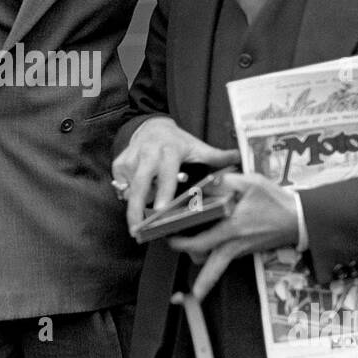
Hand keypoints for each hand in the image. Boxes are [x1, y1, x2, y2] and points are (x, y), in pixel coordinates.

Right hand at [113, 116, 239, 234]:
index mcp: (169, 151)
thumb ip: (216, 155)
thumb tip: (238, 157)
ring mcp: (131, 159)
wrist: (152, 127)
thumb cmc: (177, 142)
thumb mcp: (197, 146)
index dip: (164, 191)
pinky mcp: (119, 164)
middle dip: (137, 208)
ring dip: (136, 205)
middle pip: (141, 185)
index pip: (166, 174)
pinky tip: (136, 198)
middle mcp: (148, 153)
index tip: (162, 210)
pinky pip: (122, 187)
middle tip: (137, 230)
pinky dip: (129, 196)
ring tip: (139, 222)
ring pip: (130, 189)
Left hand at [168, 173, 298, 301]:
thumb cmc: (275, 200)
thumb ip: (225, 181)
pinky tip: (204, 252)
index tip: (169, 238)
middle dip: (196, 282)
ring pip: (216, 268)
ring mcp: (240, 251)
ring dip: (203, 273)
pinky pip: (224, 259)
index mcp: (232, 228)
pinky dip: (213, 261)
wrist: (298, 218)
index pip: (201, 243)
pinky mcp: (245, 251)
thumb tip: (201, 184)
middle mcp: (235, 245)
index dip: (181, 244)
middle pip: (209, 269)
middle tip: (178, 275)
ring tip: (187, 268)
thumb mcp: (250, 183)